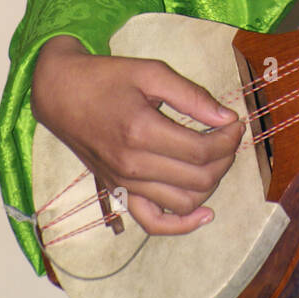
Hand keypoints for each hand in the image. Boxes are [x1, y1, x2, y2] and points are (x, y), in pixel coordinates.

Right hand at [31, 34, 244, 235]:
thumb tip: (227, 117)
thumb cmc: (107, 78)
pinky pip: (153, 223)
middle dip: (225, 158)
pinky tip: (205, 213)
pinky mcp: (119, 193)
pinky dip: (182, 225)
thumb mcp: (151, 72)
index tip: (236, 123)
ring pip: (184, 203)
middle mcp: (133, 165)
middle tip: (229, 135)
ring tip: (215, 157)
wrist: (62, 94)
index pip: (201, 151)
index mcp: (142, 131)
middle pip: (198, 179)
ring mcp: (125, 184)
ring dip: (211, 183)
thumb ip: (192, 95)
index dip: (228, 139)